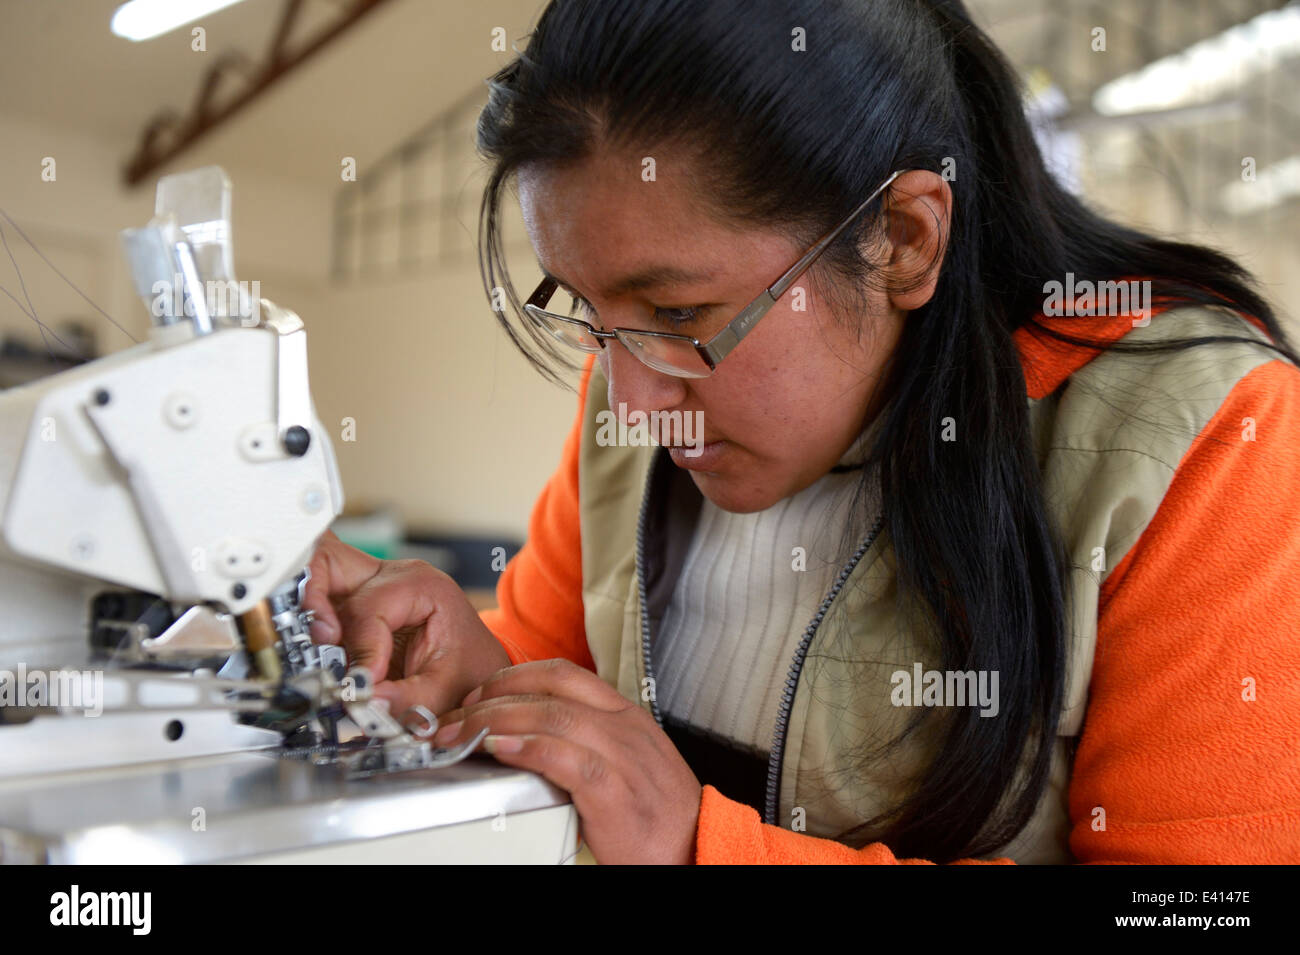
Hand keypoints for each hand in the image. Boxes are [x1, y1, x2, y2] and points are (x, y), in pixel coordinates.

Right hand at [302, 530, 509, 714]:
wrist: (479, 666)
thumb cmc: (472, 667)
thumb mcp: (448, 689)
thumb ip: (407, 701)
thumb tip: (364, 703)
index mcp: (421, 584)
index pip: (369, 608)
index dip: (361, 650)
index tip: (360, 685)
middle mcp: (392, 575)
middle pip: (333, 572)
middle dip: (319, 611)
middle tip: (323, 652)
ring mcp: (371, 583)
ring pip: (319, 579)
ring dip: (310, 612)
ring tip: (316, 652)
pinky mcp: (356, 601)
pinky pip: (322, 601)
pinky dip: (313, 623)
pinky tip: (320, 652)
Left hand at [434, 658, 702, 863]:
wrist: (693, 848)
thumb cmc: (655, 812)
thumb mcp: (627, 759)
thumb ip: (587, 738)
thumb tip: (528, 732)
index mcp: (624, 713)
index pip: (563, 673)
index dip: (513, 676)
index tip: (480, 692)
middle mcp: (623, 725)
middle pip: (549, 690)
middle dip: (493, 697)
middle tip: (457, 715)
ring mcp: (621, 754)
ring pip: (551, 716)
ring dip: (497, 720)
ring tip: (464, 733)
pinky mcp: (613, 789)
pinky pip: (563, 757)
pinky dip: (526, 748)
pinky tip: (499, 751)